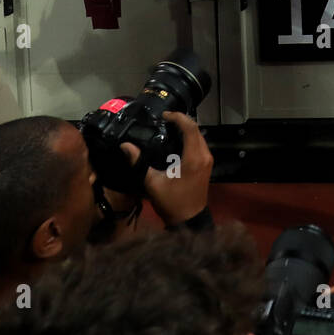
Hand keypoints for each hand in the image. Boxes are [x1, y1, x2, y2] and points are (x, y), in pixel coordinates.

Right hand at [121, 110, 212, 225]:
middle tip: (164, 119)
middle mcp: (204, 155)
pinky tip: (176, 140)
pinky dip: (189, 137)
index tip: (164, 115)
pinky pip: (199, 144)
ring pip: (199, 136)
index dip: (178, 117)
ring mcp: (208, 160)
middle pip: (196, 129)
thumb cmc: (172, 202)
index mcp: (194, 158)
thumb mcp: (153, 183)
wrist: (189, 219)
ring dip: (186, 128)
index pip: (190, 128)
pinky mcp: (206, 164)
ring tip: (168, 126)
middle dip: (181, 121)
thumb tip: (126, 146)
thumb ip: (139, 163)